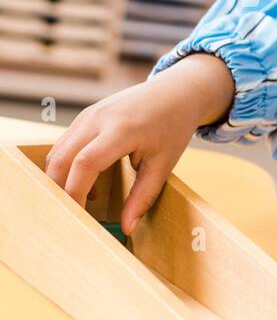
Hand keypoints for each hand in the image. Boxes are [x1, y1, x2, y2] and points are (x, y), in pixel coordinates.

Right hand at [44, 53, 235, 234]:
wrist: (176, 92)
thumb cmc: (173, 127)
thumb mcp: (164, 164)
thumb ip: (143, 196)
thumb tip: (126, 228)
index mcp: (121, 130)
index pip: (85, 164)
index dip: (76, 192)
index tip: (80, 217)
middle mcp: (98, 119)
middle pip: (61, 159)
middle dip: (60, 190)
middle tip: (73, 215)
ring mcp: (87, 115)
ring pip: (58, 152)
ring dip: (61, 178)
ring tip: (82, 201)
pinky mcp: (84, 115)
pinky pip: (65, 143)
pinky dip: (66, 165)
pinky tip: (87, 182)